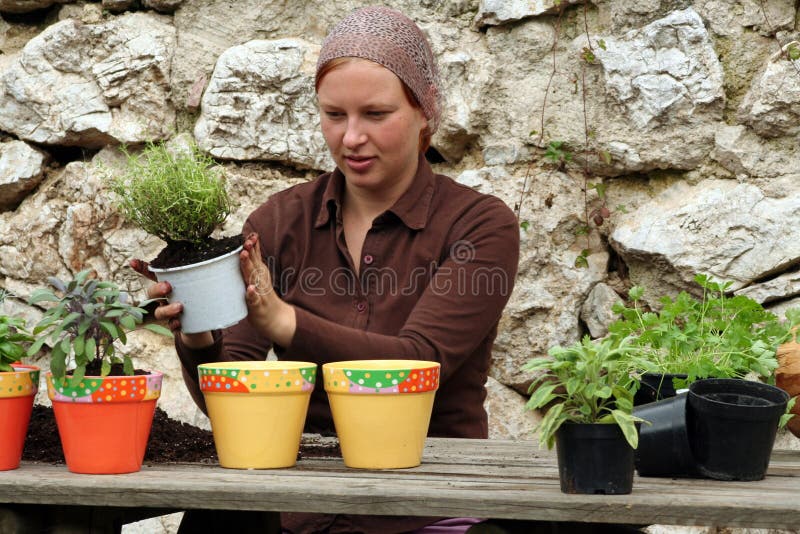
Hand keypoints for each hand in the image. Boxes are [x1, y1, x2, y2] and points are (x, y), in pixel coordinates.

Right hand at [129, 259, 212, 348]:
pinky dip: (174, 325)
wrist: (205, 321)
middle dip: (157, 289)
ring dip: (166, 309)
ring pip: (158, 312)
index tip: (131, 262)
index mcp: (167, 286)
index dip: (141, 268)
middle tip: (168, 286)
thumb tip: (224, 249)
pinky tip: (179, 323)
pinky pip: (171, 327)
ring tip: (180, 307)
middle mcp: (162, 299)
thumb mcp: (201, 282)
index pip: (151, 275)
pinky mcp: (175, 325)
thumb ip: (206, 269)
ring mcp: (167, 313)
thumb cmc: (200, 296)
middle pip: (151, 294)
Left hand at [240, 232, 295, 346]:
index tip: (251, 234)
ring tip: (244, 256)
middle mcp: (260, 281)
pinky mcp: (258, 306)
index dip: (253, 245)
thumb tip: (246, 247)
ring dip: (249, 267)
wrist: (276, 319)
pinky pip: (255, 299)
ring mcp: (260, 293)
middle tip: (246, 241)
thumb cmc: (262, 298)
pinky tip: (250, 288)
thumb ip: (253, 264)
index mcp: (259, 274)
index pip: (256, 257)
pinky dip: (252, 294)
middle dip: (250, 252)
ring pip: (253, 278)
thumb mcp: (258, 278)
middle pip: (254, 264)